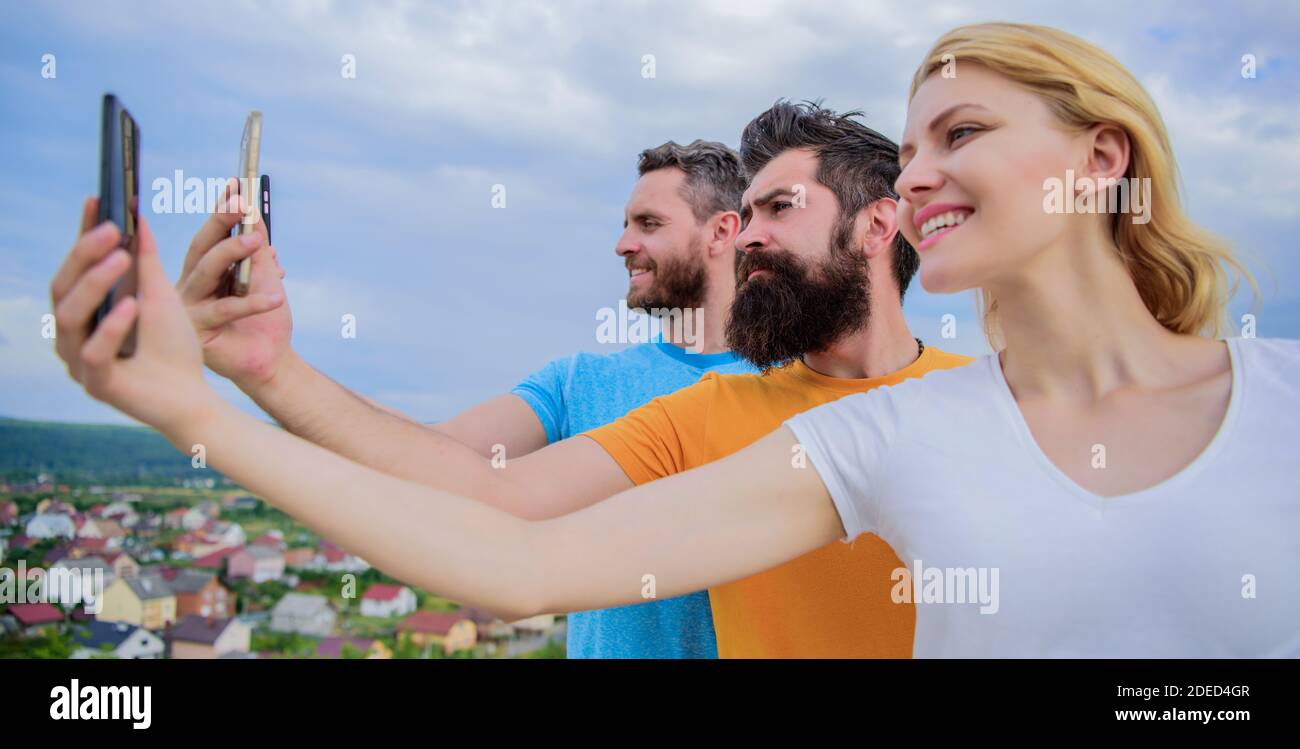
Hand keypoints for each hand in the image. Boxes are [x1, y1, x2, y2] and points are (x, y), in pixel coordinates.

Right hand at [52, 198, 220, 438]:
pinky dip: (112, 327)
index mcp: (86, 309)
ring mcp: (79, 360)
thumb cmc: (173, 347)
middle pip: (64, 287)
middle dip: (85, 255)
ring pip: (72, 317)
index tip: (96, 199)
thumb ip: (146, 260)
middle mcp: (73, 333)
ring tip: (121, 259)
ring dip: (95, 284)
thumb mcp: (161, 296)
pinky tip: (129, 305)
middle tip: (112, 228)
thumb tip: (135, 215)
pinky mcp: (97, 385)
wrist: (193, 396)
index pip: (77, 265)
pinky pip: (95, 353)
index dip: (83, 233)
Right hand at [177, 177, 290, 391]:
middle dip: (220, 221)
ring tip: (255, 240)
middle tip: (240, 202)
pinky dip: (252, 301)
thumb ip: (258, 250)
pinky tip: (276, 297)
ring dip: (231, 252)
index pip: (211, 234)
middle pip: (202, 247)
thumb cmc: (265, 320)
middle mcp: (189, 284)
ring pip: (206, 272)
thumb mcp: (266, 278)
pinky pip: (224, 310)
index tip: (236, 182)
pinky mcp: (196, 330)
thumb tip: (254, 215)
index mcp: (204, 270)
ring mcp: (187, 306)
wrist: (271, 361)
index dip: (222, 209)